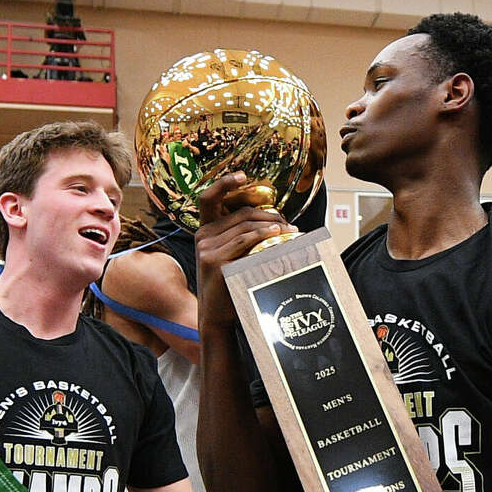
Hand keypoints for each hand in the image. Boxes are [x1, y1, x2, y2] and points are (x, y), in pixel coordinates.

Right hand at [194, 172, 293, 330]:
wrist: (217, 316)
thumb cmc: (229, 285)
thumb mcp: (230, 257)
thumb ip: (240, 238)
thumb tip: (274, 222)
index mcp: (205, 231)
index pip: (208, 198)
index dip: (224, 183)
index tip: (242, 175)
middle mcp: (202, 236)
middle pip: (240, 212)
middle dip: (267, 213)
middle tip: (287, 222)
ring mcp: (206, 248)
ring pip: (245, 225)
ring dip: (271, 224)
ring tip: (289, 230)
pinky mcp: (215, 261)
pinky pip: (244, 240)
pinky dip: (263, 235)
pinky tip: (277, 234)